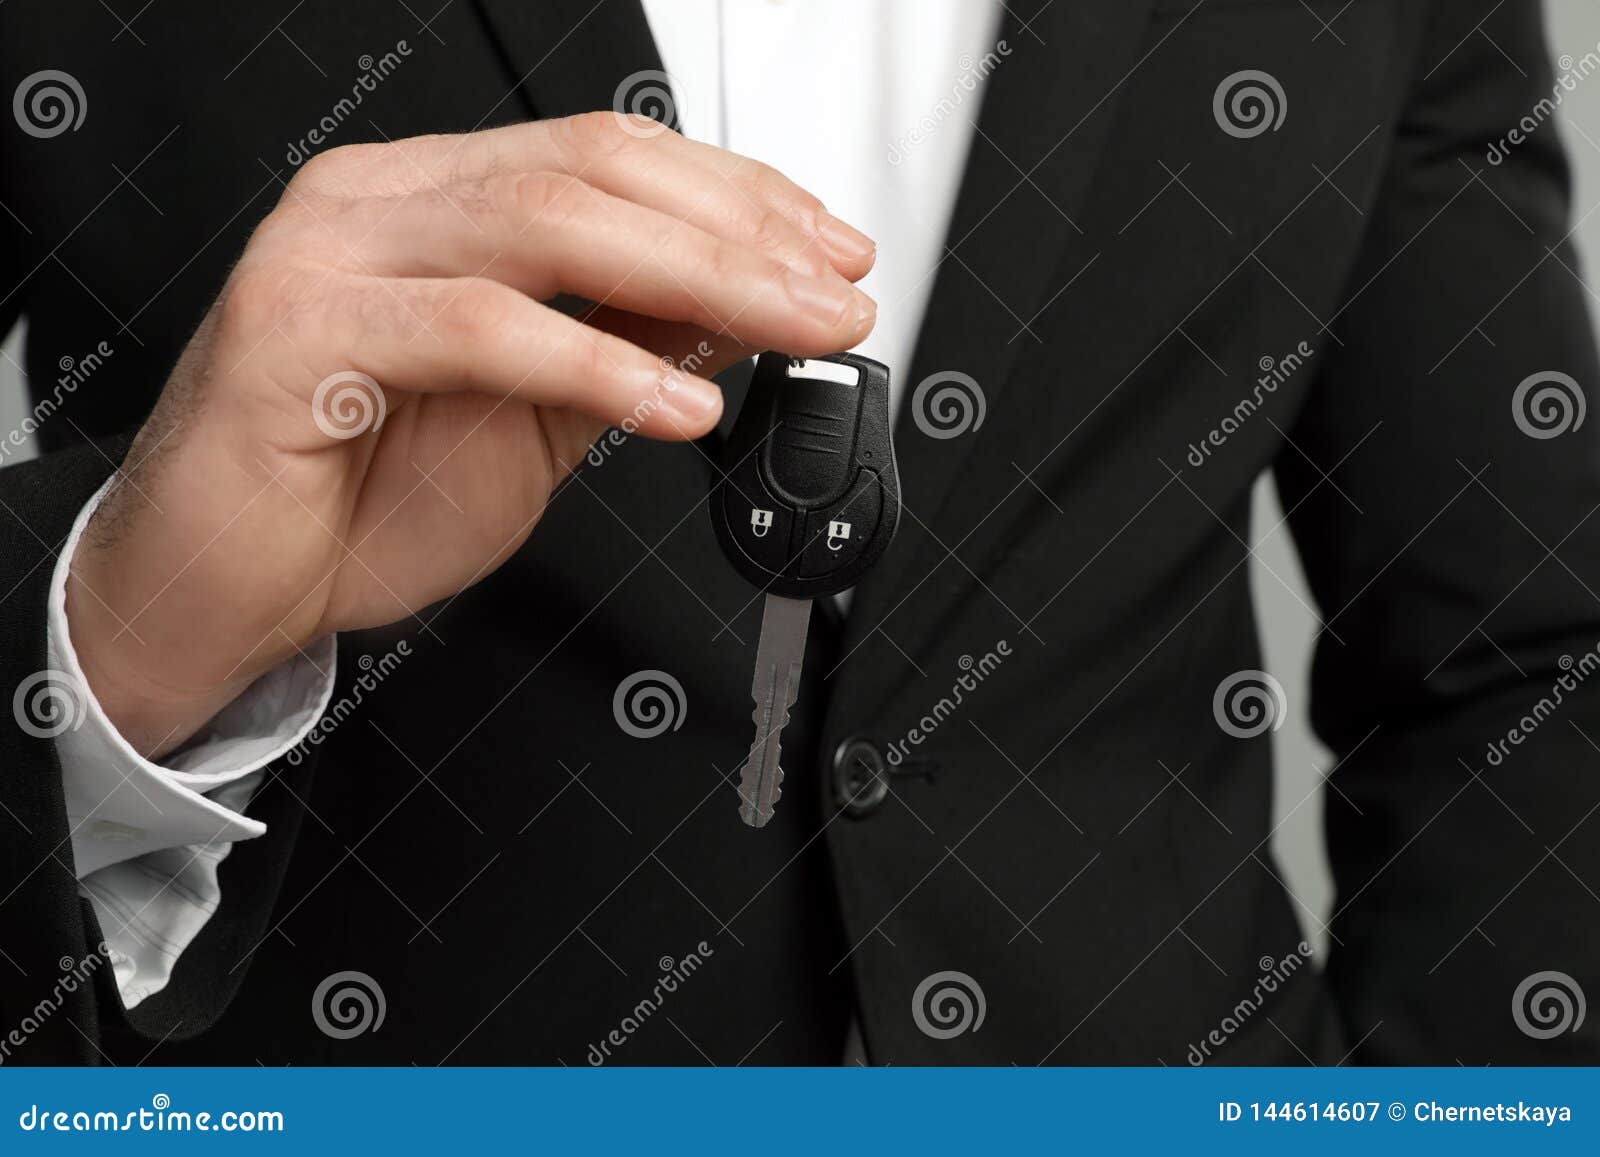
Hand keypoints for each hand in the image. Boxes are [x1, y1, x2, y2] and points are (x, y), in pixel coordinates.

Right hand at [64, 112, 876, 756]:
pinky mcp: (300, 329)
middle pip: (593, 174)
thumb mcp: (537, 420)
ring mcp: (332, 253)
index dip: (736, 195)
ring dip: (697, 278)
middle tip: (836, 292)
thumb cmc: (360, 502)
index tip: (830, 251)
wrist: (227, 586)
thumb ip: (626, 347)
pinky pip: (478, 328)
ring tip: (794, 330)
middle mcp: (381, 202)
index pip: (608, 157)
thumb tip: (742, 304)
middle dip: (742, 234)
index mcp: (434, 201)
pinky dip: (595, 367)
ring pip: (546, 226)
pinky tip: (680, 405)